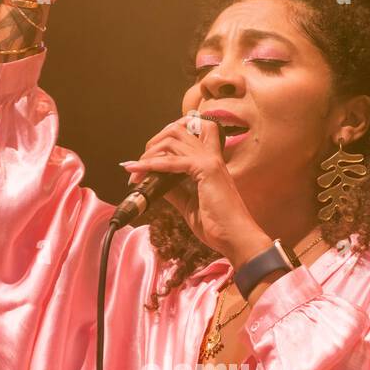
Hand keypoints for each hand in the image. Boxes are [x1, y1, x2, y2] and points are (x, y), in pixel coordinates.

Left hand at [120, 117, 270, 262]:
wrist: (236, 238)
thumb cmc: (218, 225)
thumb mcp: (189, 205)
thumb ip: (174, 190)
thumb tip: (154, 180)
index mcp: (210, 162)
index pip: (189, 132)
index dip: (166, 137)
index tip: (148, 156)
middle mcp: (210, 155)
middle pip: (175, 131)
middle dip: (152, 144)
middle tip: (138, 165)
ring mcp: (209, 160)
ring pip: (171, 142)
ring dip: (148, 156)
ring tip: (134, 172)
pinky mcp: (206, 169)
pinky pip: (172, 162)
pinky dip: (151, 164)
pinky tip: (136, 169)